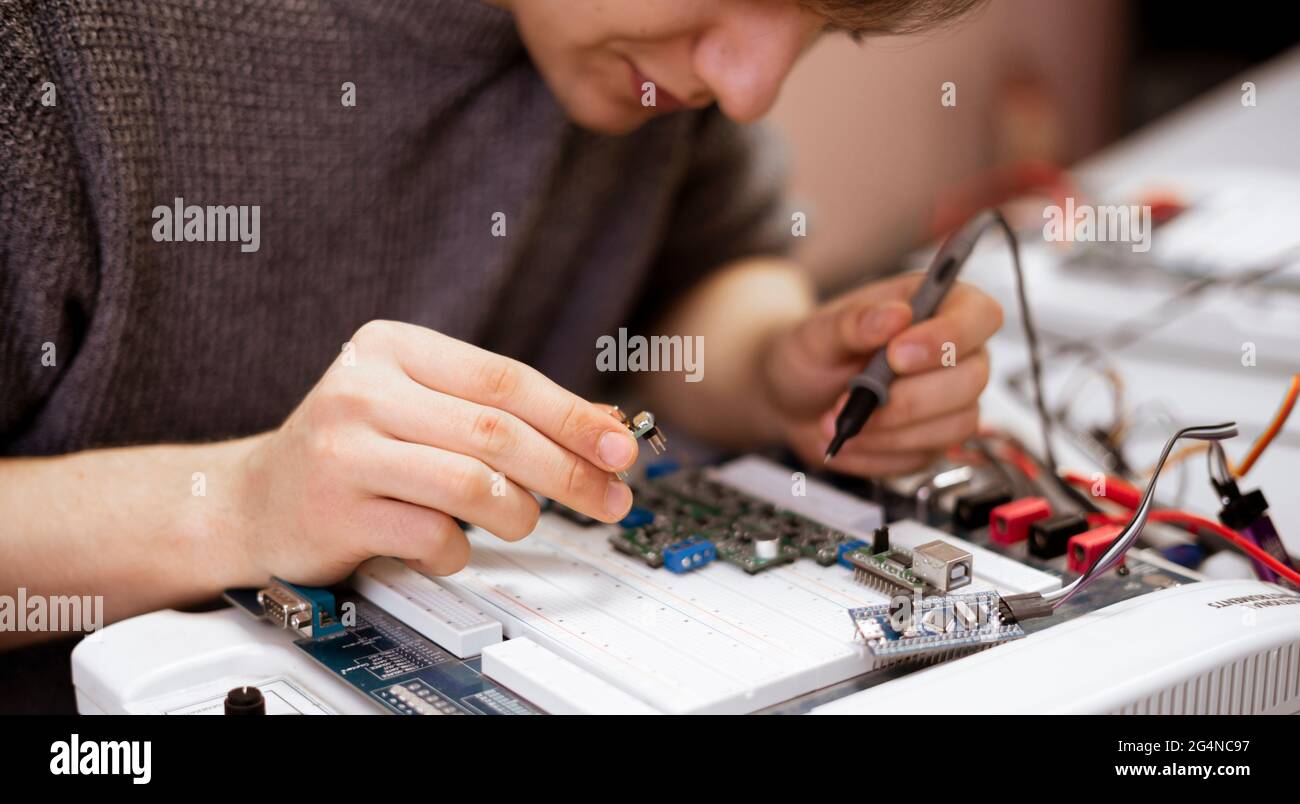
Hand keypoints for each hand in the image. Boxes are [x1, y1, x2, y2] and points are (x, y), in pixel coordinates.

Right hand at [233, 320, 638, 583]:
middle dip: (570, 472)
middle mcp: (363, 389)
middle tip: (610, 498)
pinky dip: (458, 550)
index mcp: (392, 347)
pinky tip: (443, 544)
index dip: (574, 416)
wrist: (252, 501)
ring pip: (473, 485)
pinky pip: (434, 536)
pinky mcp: (337, 512)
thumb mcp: (421, 408)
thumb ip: (501, 412)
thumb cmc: (353, 450)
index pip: (506, 379)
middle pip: (498, 432)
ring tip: (518, 520)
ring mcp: (345, 450)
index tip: (622, 446)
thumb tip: (603, 427)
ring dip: (518, 514)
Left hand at [760, 273, 1002, 476]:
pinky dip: (880, 452)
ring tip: (839, 420)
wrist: (794, 401)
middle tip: (853, 399)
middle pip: (972, 379)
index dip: (948, 337)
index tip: (896, 355)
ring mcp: (951, 399)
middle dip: (909, 399)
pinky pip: (926, 455)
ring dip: (890, 431)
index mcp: (935, 305)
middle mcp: (955, 352)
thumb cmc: (812, 355)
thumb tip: (895, 315)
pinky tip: (851, 438)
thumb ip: (854, 322)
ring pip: (955, 425)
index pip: (980, 315)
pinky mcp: (936, 439)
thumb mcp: (817, 333)